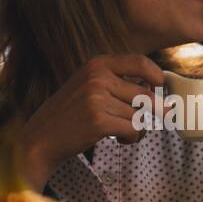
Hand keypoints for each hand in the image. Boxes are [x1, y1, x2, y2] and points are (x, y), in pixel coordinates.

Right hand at [19, 54, 164, 189]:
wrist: (42, 138)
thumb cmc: (70, 114)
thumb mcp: (88, 85)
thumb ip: (117, 80)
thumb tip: (157, 86)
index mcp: (96, 64)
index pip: (139, 62)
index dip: (156, 75)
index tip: (161, 86)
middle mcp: (97, 78)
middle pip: (144, 94)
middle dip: (149, 112)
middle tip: (142, 121)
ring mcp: (97, 99)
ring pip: (140, 115)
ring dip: (137, 128)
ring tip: (122, 132)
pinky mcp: (99, 122)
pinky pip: (133, 129)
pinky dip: (131, 138)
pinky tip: (118, 139)